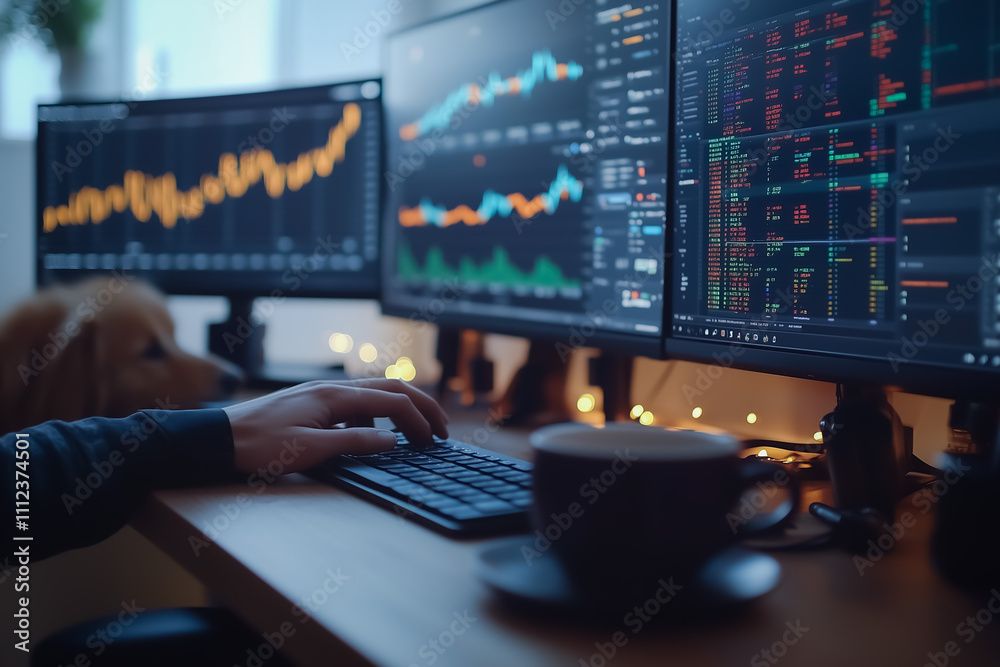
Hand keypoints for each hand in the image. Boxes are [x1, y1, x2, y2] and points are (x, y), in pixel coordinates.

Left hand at [222, 379, 448, 473]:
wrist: (218, 437)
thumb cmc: (259, 446)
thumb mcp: (310, 450)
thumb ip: (354, 443)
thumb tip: (392, 442)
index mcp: (335, 397)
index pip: (392, 402)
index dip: (418, 421)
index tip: (434, 442)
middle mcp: (332, 388)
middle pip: (390, 388)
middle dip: (421, 406)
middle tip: (441, 429)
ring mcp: (322, 393)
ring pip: (374, 392)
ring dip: (402, 407)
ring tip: (418, 430)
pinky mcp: (312, 402)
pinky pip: (356, 401)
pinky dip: (378, 413)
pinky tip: (376, 433)